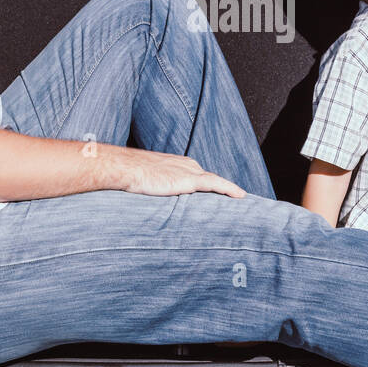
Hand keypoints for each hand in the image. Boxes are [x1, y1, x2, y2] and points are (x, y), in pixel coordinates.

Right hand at [101, 145, 246, 198]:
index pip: (197, 176)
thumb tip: (153, 197)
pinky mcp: (190, 179)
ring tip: (240, 201)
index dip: (208, 186)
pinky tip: (241, 196)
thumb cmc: (131, 175)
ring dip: (227, 192)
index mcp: (178, 164)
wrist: (127, 169)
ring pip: (215, 183)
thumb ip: (156, 186)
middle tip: (234, 202)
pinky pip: (216, 184)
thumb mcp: (147, 180)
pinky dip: (229, 189)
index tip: (218, 196)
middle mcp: (187, 165)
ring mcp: (190, 171)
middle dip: (220, 190)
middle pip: (209, 180)